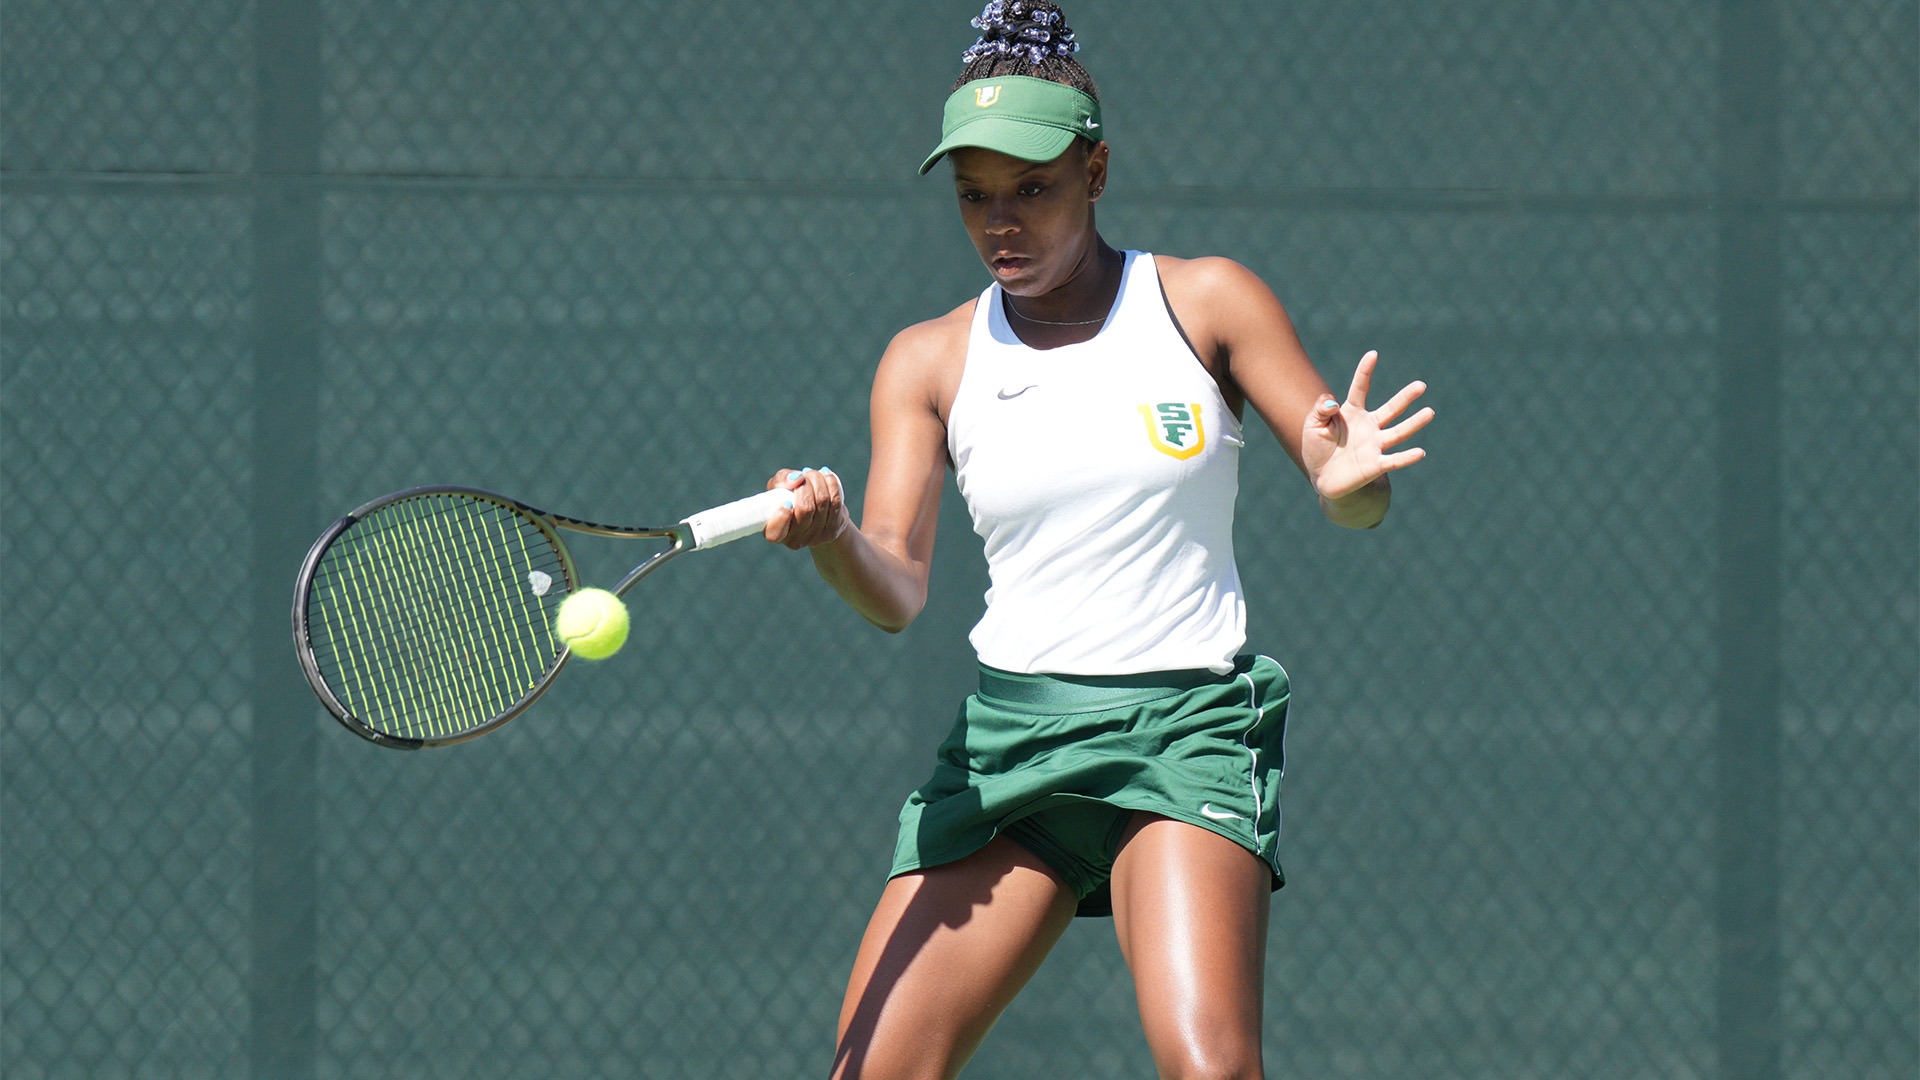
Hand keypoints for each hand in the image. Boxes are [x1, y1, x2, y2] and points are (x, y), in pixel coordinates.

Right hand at [765, 467, 849, 548]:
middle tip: (803, 476)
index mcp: (775, 533)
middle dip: (805, 485)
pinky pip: (835, 502)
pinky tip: (825, 475)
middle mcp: (795, 540)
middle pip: (805, 509)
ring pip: (822, 501)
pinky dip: (831, 483)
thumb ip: (781, 480)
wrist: (816, 512)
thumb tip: (797, 479)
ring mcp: (816, 537)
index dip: (781, 517)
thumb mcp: (779, 488)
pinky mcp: (833, 530)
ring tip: (812, 474)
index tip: (787, 502)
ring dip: (818, 480)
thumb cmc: (790, 497)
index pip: (774, 533)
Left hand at [1301, 351, 1432, 500]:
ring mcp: (1374, 445)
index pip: (1360, 388)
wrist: (1322, 477)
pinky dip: (1406, 457)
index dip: (1365, 372)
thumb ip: (1320, 409)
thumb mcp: (1312, 424)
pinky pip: (1394, 460)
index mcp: (1352, 412)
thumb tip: (1333, 402)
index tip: (1373, 354)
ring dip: (1414, 424)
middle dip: (1405, 398)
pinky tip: (1420, 452)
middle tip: (1421, 386)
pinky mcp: (1375, 465)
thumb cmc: (1317, 447)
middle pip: (1391, 409)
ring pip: (1398, 433)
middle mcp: (1369, 426)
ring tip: (1429, 412)